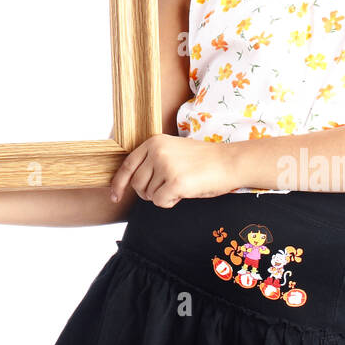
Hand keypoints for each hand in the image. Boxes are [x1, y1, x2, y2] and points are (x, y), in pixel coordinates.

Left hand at [109, 134, 235, 208]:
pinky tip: (184, 193)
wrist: (229, 162)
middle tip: (168, 189)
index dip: (118, 183)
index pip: (127, 165)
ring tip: (181, 186)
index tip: (115, 196)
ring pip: (148, 195)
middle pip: (136, 184)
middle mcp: (157, 151)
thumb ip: (152, 160)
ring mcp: (165, 166)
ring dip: (162, 196)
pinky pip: (160, 202)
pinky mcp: (175, 182)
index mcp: (154, 142)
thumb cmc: (203, 161)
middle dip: (148, 192)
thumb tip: (131, 182)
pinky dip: (170, 202)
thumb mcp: (173, 151)